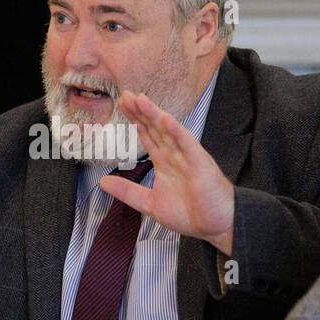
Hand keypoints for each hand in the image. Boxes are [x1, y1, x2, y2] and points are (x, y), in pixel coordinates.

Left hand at [99, 91, 235, 254]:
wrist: (217, 225)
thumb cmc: (191, 214)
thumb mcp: (150, 203)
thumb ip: (127, 191)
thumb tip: (103, 183)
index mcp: (164, 162)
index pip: (147, 135)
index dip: (135, 119)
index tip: (121, 104)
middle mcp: (175, 155)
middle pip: (155, 128)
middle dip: (140, 111)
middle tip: (125, 94)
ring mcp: (188, 157)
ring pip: (169, 131)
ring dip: (155, 114)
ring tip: (140, 99)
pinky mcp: (200, 164)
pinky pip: (187, 144)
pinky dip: (177, 131)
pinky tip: (166, 119)